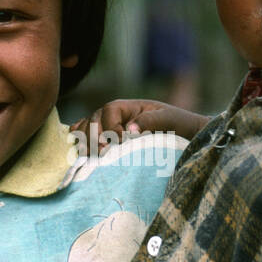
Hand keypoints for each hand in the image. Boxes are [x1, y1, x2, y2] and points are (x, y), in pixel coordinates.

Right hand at [70, 99, 207, 146]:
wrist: (183, 134)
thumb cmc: (177, 124)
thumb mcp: (167, 120)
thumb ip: (150, 121)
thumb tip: (129, 129)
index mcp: (127, 106)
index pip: (109, 111)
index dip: (111, 126)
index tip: (120, 142)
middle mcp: (114, 114)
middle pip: (93, 120)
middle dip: (95, 136)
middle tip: (103, 152)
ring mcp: (107, 126)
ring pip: (86, 128)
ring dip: (85, 141)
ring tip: (90, 155)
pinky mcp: (106, 138)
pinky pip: (85, 134)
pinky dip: (79, 139)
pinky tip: (78, 147)